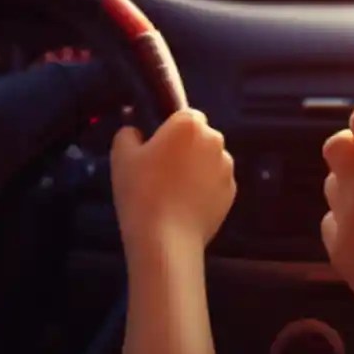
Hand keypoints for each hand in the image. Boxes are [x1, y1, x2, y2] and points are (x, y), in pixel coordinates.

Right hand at [111, 109, 236, 254]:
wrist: (166, 239)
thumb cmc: (141, 191)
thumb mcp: (121, 158)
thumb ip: (127, 135)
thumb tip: (135, 132)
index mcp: (189, 124)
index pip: (184, 114)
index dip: (170, 129)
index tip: (156, 149)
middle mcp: (214, 140)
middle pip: (200, 137)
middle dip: (186, 148)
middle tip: (161, 171)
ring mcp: (227, 167)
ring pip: (209, 160)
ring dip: (197, 168)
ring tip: (173, 192)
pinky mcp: (232, 192)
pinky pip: (215, 183)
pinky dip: (205, 189)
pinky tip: (186, 206)